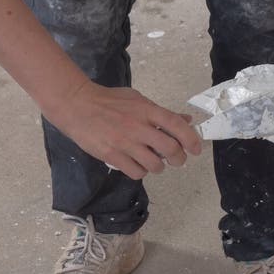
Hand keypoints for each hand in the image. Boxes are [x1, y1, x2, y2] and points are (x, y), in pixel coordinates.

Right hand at [46, 80, 201, 177]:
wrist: (77, 106)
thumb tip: (186, 120)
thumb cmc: (109, 101)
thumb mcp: (137, 100)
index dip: (190, 139)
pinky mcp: (112, 156)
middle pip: (170, 150)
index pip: (176, 125)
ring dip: (158, 167)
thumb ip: (161, 113)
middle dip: (179, 159)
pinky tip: (136, 165)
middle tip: (177, 160)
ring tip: (152, 161)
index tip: (196, 149)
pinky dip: (141, 172)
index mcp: (147, 110)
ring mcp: (125, 143)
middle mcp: (138, 127)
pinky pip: (137, 172)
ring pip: (155, 165)